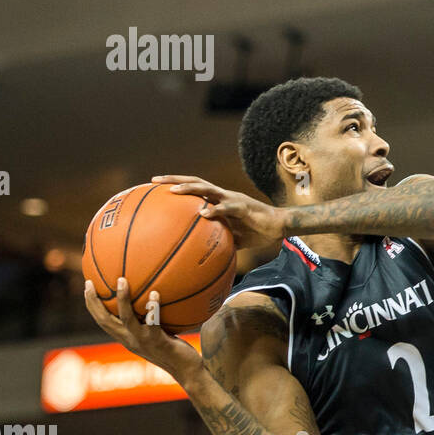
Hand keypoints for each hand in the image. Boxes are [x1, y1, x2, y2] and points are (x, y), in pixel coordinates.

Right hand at [84, 278, 203, 381]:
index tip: (88, 285)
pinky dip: (153, 307)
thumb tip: (152, 292)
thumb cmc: (174, 349)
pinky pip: (153, 322)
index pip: (102, 321)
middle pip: (105, 320)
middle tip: (89, 282)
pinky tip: (155, 292)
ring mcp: (143, 341)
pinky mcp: (157, 341)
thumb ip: (149, 319)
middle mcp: (130, 340)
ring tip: (121, 280)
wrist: (187, 370)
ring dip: (122, 299)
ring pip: (126, 319)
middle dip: (94, 301)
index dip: (92, 304)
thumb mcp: (156, 334)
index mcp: (126, 338)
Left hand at [154, 175, 285, 249]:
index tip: (155, 186)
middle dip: (175, 179)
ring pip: (208, 188)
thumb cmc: (256, 232)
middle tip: (155, 180)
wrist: (278, 227)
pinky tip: (203, 213)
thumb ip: (217, 239)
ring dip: (190, 188)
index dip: (176, 185)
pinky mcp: (244, 207)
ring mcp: (233, 199)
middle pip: (196, 182)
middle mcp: (223, 195)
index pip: (195, 188)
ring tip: (174, 191)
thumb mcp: (231, 237)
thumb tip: (201, 255)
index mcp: (219, 200)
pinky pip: (227, 207)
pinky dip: (215, 209)